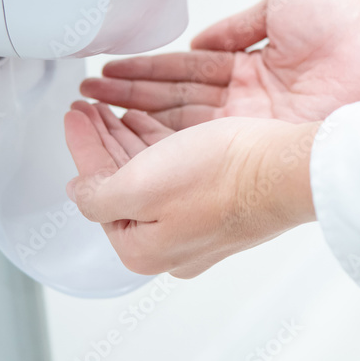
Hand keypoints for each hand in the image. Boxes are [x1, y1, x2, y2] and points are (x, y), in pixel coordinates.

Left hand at [63, 100, 318, 277]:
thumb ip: (97, 193)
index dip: (81, 148)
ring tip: (111, 111)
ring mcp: (198, 224)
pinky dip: (158, 146)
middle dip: (101, 144)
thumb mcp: (140, 186)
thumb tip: (79, 193)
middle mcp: (170, 245)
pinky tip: (150, 124)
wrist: (287, 170)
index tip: (72, 115)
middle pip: (121, 187)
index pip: (95, 192)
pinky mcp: (221, 202)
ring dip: (127, 141)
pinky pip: (177, 173)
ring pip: (150, 178)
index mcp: (143, 250)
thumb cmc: (222, 178)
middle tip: (86, 110)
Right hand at [80, 0, 359, 127]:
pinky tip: (135, 131)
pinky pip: (209, 132)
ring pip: (184, 120)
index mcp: (251, 64)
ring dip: (139, 117)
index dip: (145, 71)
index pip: (185, 69)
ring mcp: (255, 120)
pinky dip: (170, 132)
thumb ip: (234, 27)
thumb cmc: (345, 21)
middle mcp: (249, 97)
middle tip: (87, 99)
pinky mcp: (265, 136)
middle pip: (177, 99)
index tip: (109, 72)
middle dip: (129, 98)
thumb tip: (198, 39)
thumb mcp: (276, 7)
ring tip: (95, 115)